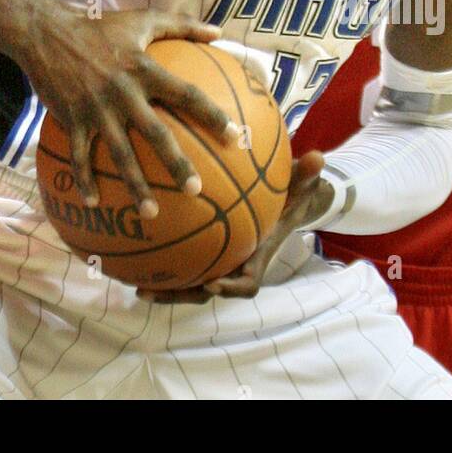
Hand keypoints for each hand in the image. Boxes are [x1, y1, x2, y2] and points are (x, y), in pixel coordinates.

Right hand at [23, 8, 234, 214]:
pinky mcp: (72, 119)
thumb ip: (182, 25)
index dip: (211, 114)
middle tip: (196, 189)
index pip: (185, 94)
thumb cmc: (99, 26)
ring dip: (135, 185)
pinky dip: (85, 180)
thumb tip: (218, 32)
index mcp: (143, 69)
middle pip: (155, 133)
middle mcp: (123, 92)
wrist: (46, 32)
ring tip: (151, 213)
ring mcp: (96, 109)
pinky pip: (80, 155)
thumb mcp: (142, 19)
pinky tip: (94, 203)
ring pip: (120, 154)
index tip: (233, 136)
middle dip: (176, 163)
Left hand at [141, 151, 331, 302]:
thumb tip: (318, 157)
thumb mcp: (302, 185)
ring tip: (134, 286)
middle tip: (153, 293)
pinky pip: (183, 261)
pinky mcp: (206, 252)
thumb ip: (306, 175)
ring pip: (191, 281)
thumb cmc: (291, 197)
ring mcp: (219, 261)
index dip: (231, 288)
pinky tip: (133, 254)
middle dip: (182, 295)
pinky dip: (163, 263)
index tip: (213, 284)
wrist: (286, 205)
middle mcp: (236, 265)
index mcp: (258, 256)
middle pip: (208, 290)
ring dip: (166, 287)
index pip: (247, 283)